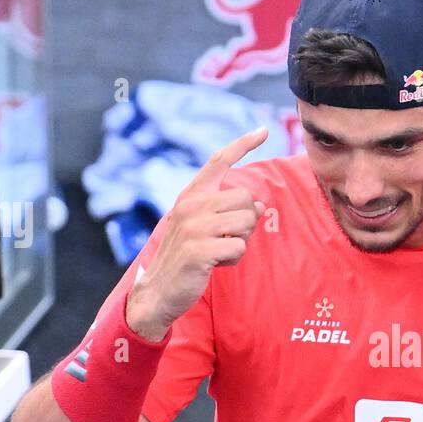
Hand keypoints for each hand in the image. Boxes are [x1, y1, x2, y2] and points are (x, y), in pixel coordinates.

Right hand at [127, 127, 268, 339]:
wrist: (159, 291)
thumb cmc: (186, 258)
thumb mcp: (203, 228)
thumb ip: (228, 213)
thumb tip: (262, 206)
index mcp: (190, 196)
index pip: (218, 161)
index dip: (242, 144)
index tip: (263, 130)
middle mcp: (190, 205)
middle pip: (246, 199)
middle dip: (246, 222)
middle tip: (226, 239)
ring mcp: (192, 227)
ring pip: (247, 222)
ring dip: (241, 242)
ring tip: (219, 252)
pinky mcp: (198, 250)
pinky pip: (239, 248)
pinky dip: (234, 259)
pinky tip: (215, 265)